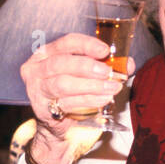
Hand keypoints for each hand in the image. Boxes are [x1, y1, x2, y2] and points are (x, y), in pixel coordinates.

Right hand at [19, 33, 132, 163]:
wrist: (54, 121)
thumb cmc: (68, 90)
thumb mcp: (82, 73)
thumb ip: (103, 65)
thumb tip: (127, 64)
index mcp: (46, 53)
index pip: (65, 43)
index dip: (86, 45)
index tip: (104, 51)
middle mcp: (36, 69)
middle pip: (60, 63)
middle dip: (87, 66)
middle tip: (108, 72)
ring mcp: (37, 90)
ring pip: (62, 84)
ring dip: (91, 85)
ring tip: (111, 87)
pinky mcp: (43, 109)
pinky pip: (68, 103)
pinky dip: (88, 100)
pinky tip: (103, 98)